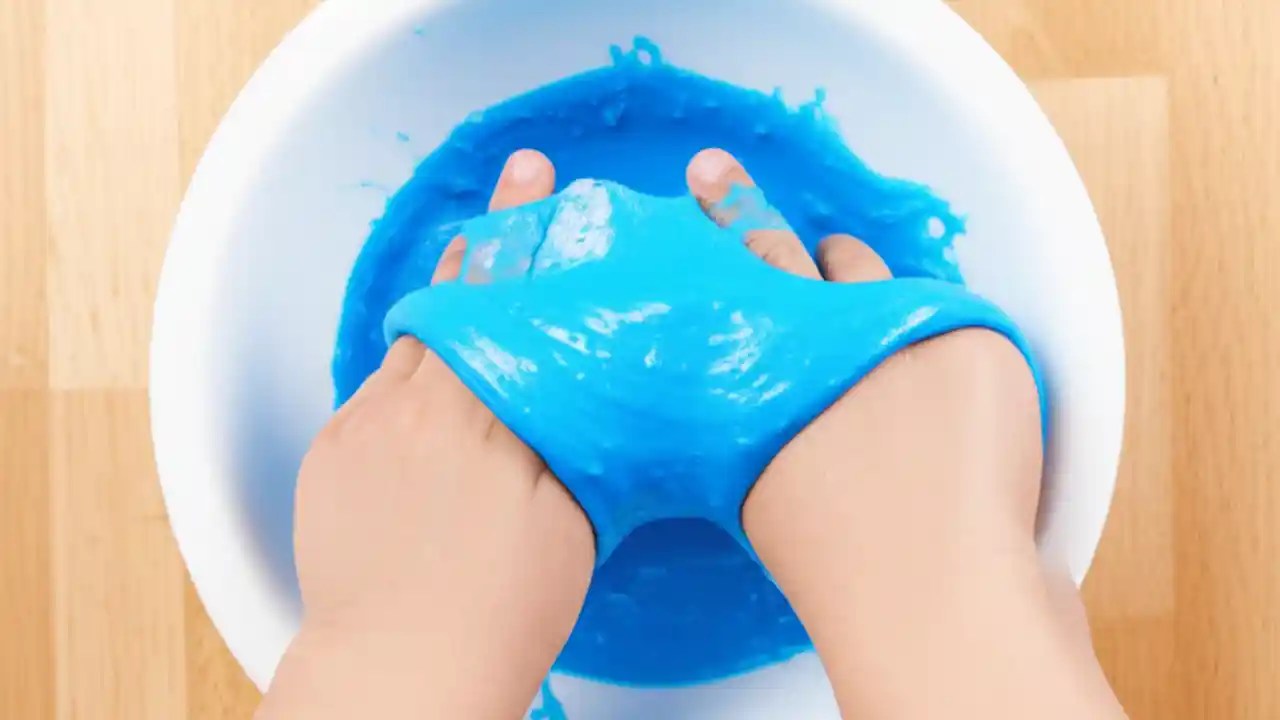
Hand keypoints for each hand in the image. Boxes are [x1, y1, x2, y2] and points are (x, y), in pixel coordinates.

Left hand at [257, 150, 593, 719]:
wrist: (399, 669)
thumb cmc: (504, 609)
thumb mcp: (569, 517)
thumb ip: (564, 434)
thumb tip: (570, 381)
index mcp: (488, 415)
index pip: (512, 303)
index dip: (527, 234)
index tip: (537, 178)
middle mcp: (418, 405)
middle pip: (460, 299)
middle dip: (494, 237)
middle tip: (522, 180)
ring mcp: (365, 426)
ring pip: (415, 340)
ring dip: (452, 303)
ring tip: (479, 269)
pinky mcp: (330, 453)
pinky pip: (377, 390)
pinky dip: (411, 373)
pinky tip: (436, 387)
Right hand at [685, 148, 1124, 718]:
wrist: (935, 587)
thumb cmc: (840, 556)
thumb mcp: (756, 486)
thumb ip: (752, 414)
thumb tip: (760, 378)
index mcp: (759, 369)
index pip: (734, 269)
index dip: (720, 218)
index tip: (705, 176)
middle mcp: (819, 329)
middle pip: (782, 248)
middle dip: (749, 213)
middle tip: (719, 177)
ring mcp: (894, 325)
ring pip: (858, 268)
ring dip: (846, 274)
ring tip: (834, 287)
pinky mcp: (969, 333)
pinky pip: (934, 309)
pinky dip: (921, 329)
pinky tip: (916, 363)